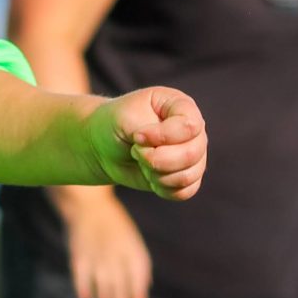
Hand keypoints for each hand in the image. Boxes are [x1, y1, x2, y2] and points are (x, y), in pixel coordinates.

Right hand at [66, 197, 153, 297]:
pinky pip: (82, 280)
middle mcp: (116, 254)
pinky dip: (84, 292)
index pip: (138, 277)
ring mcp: (97, 257)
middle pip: (120, 287)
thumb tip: (146, 287)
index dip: (139, 294)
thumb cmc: (113, 225)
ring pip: (103, 288)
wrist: (87, 204)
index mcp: (132, 248)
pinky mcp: (79, 257)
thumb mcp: (132, 240)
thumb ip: (138, 263)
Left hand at [87, 87, 206, 200]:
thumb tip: (163, 151)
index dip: (162, 136)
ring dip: (157, 174)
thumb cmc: (115, 124)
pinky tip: (148, 176)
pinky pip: (184, 192)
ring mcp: (193, 154)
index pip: (189, 126)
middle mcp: (194, 131)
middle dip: (156, 159)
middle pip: (191, 154)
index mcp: (182, 106)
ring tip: (141, 161)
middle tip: (136, 150)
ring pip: (188, 176)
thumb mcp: (124, 117)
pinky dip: (162, 188)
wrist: (104, 146)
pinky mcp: (185, 176)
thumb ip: (148, 130)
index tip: (137, 136)